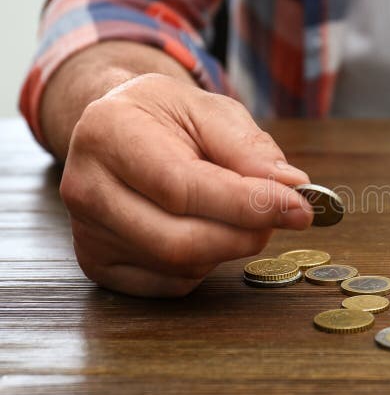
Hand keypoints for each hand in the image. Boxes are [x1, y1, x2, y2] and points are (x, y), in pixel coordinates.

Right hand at [60, 73, 312, 296]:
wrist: (118, 129)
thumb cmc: (168, 118)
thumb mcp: (211, 111)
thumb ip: (250, 149)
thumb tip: (291, 187)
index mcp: (108, 133)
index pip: (183, 186)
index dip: (246, 203)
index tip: (298, 207)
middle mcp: (85, 187)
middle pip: (179, 240)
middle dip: (245, 234)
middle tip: (282, 214)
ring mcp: (85, 233)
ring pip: (179, 266)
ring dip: (229, 246)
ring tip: (237, 211)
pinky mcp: (98, 264)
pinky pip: (171, 284)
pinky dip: (206, 264)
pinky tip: (207, 229)